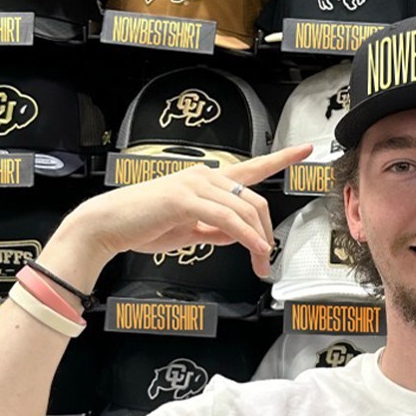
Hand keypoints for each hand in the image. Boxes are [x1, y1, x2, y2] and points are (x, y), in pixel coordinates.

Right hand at [55, 142, 313, 282]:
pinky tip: (255, 250)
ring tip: (260, 265)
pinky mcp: (185, 199)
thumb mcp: (190, 230)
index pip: (251, 167)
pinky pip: (229, 219)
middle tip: (266, 261)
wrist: (110, 226)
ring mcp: (195, 184)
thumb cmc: (146, 227)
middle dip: (267, 233)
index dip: (281, 158)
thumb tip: (237, 236)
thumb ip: (216, 229)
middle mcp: (204, 175)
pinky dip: (247, 237)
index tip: (306, 149)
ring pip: (245, 211)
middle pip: (254, 201)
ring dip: (259, 242)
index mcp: (207, 180)